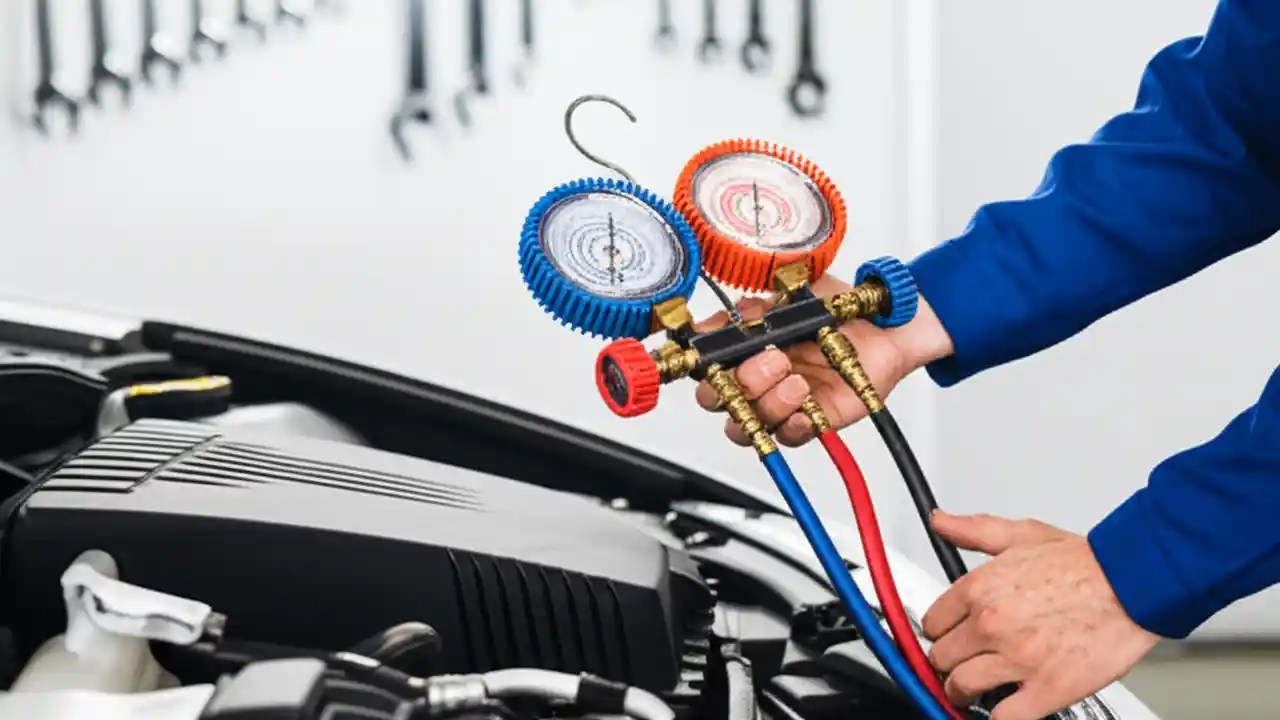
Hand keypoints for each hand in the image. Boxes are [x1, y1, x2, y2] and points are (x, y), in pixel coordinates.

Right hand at [691, 274, 954, 446]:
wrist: (886, 325)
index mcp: (744, 346)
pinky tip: (808, 410)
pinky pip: (788, 438)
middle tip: (771, 361)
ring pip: (745, 425)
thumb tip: (730, 316)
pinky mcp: (809, 422)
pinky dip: (794, 426)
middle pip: (716, 398)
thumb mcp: (796, 296)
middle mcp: (756, 377)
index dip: (699, 362)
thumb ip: (759, 308)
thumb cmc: (838, 309)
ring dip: (767, 404)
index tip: (711, 352)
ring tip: (797, 382)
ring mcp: (780, 402)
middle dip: (736, 382)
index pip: (703, 363)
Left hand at [922, 511, 1160, 718]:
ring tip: (976, 689)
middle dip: (949, 662)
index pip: (932, 623)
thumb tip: (942, 522)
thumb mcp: (1021, 534)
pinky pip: (1004, 718)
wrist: (1134, 583)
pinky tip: (1005, 706)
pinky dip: (999, 716)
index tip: (947, 637)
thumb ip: (973, 530)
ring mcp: (1017, 659)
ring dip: (965, 691)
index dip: (940, 632)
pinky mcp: (1046, 689)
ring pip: (962, 688)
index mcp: (980, 589)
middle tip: (963, 663)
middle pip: (942, 658)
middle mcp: (992, 624)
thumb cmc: (1085, 564)